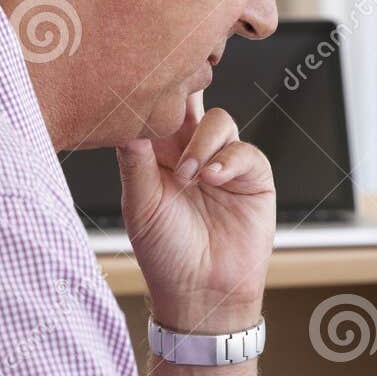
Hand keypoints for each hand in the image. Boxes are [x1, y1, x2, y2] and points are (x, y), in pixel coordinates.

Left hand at [116, 91, 273, 331]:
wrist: (202, 291)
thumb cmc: (165, 253)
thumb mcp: (139, 203)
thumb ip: (134, 158)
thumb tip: (123, 116)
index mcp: (157, 155)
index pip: (157, 110)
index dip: (154, 93)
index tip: (143, 85)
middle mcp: (190, 152)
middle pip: (191, 103)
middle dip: (186, 95)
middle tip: (175, 101)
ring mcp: (223, 162)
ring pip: (218, 120)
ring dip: (202, 143)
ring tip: (190, 175)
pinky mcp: (252, 176)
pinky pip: (245, 150)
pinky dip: (229, 160)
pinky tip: (213, 179)